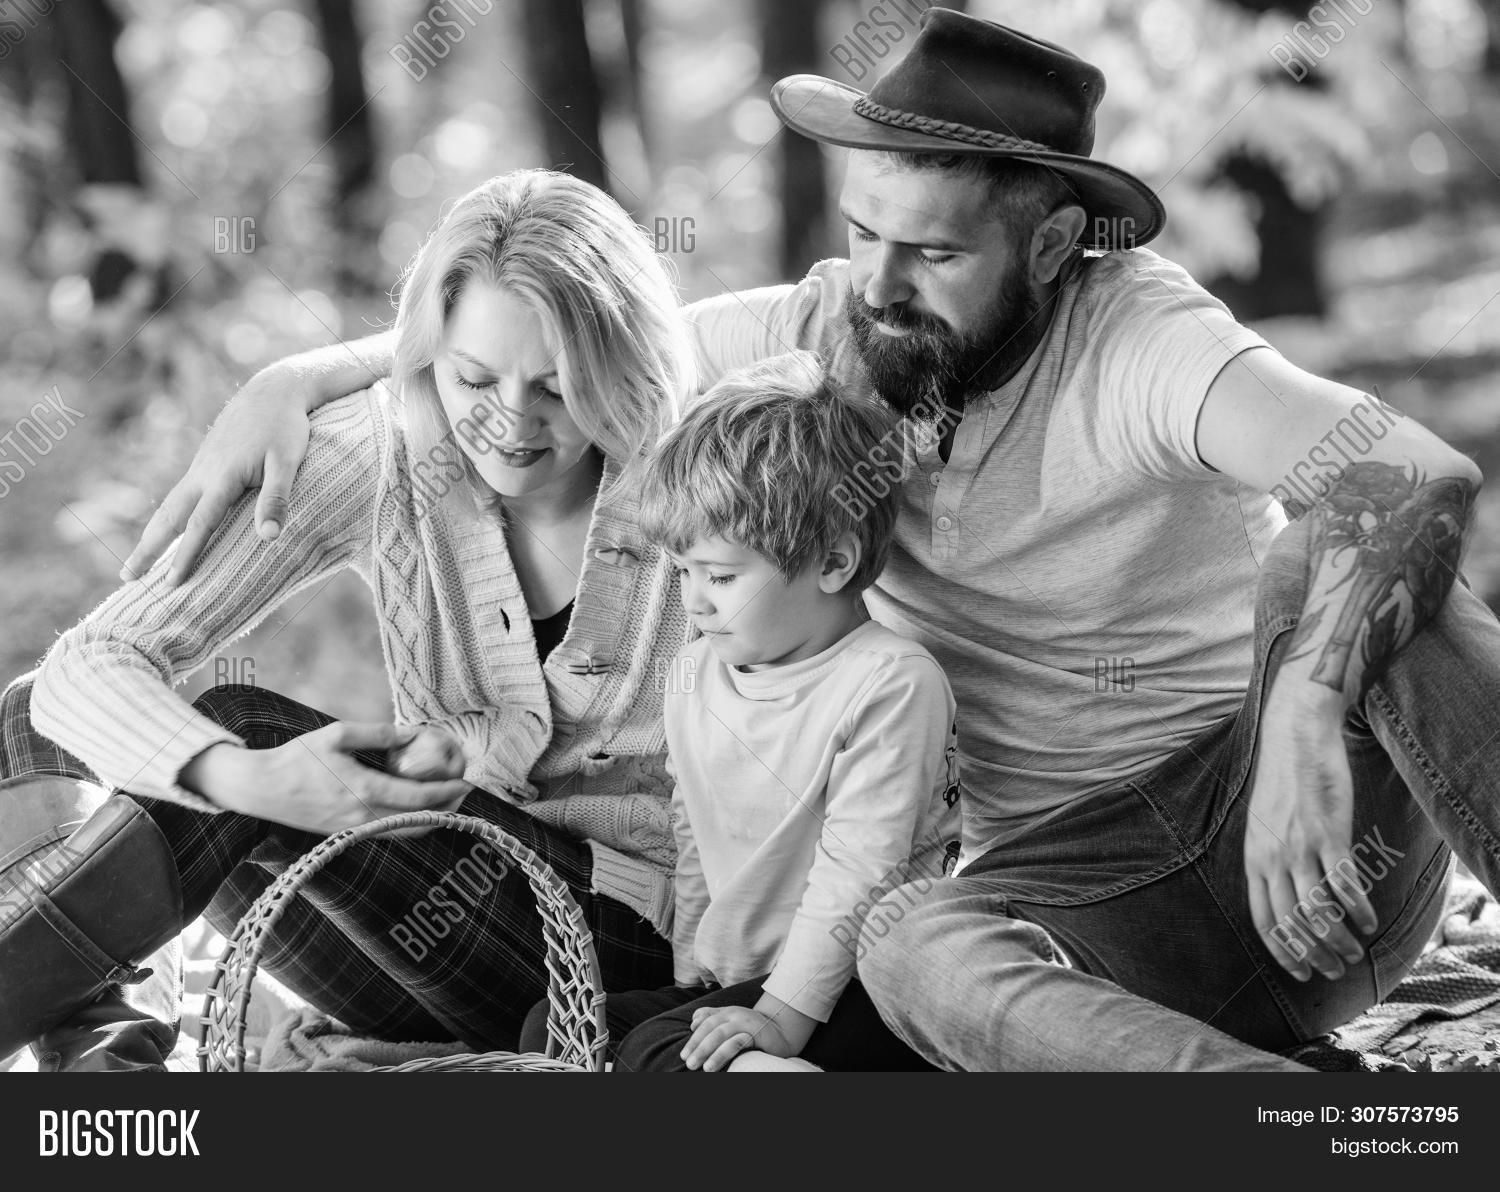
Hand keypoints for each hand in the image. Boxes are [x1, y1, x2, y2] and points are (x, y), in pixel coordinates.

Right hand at [121, 363, 312, 584]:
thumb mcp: (287, 462)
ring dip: (153, 535)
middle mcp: (203, 474)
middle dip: (147, 550)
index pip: (200, 524)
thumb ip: (277, 499)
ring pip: (170, 507)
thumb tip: (268, 538)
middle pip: (169, 518)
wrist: (272, 392)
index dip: (186, 555)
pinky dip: (168, 519)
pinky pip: (180, 497)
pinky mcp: (205, 464)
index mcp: (222, 477)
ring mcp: (200, 468)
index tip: (171, 584)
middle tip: (126, 579)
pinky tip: (166, 532)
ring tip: (137, 563)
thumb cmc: (284, 428)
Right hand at [182, 722, 469, 835]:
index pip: (418, 797)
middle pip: (419, 822)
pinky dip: (409, 823)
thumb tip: (414, 732)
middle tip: (464, 792)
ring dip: (431, 819)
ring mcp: (354, 829)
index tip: (467, 780)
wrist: (260, 789)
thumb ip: (379, 734)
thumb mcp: (338, 735)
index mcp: (363, 791)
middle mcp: (362, 816)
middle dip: (447, 809)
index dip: (447, 791)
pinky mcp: (346, 834)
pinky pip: (387, 832)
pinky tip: (417, 806)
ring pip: (404, 832)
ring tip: (447, 800)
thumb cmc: (297, 757)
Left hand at [681, 1006, 792, 1071]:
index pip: (705, 1020)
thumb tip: (694, 1022)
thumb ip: (714, 1017)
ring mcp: (746, 1023)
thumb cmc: (753, 1029)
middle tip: (688, 1062)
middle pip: (710, 1027)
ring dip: (707, 1050)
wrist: (782, 1032)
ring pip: (721, 1034)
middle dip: (696, 1045)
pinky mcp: (756, 1035)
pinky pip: (737, 1042)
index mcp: (728, 1011)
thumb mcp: (733, 1022)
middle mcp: (735, 1014)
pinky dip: (723, 1053)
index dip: (694, 1036)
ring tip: (700, 1067)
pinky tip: (714, 1065)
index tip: (684, 1052)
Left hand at [1243, 672, 1377, 982]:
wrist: (1295, 737)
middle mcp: (1272, 858)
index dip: (1283, 952)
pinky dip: (1358, 907)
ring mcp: (1300, 846)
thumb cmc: (1284, 783)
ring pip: (1318, 909)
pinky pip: (1344, 882)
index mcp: (1255, 860)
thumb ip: (1271, 859)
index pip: (1263, 920)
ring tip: (1357, 951)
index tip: (1301, 974)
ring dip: (1340, 938)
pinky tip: (1370, 920)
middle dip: (1315, 954)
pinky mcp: (1327, 831)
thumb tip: (1285, 893)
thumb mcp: (1264, 826)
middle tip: (1337, 969)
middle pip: (1292, 922)